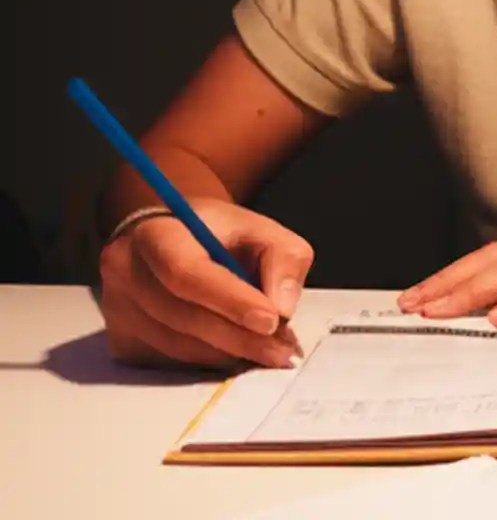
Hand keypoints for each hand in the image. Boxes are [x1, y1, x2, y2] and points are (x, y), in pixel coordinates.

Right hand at [98, 198, 312, 369]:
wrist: (175, 241)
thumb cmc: (221, 236)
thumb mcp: (264, 231)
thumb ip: (283, 260)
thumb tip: (282, 308)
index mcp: (157, 232)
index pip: (185, 271)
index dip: (229, 300)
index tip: (271, 321)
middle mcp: (124, 268)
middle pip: (181, 316)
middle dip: (239, 337)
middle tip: (282, 351)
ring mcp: (115, 307)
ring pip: (178, 347)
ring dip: (228, 354)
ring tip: (268, 350)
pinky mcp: (120, 338)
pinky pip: (169, 362)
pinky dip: (209, 361)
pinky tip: (234, 349)